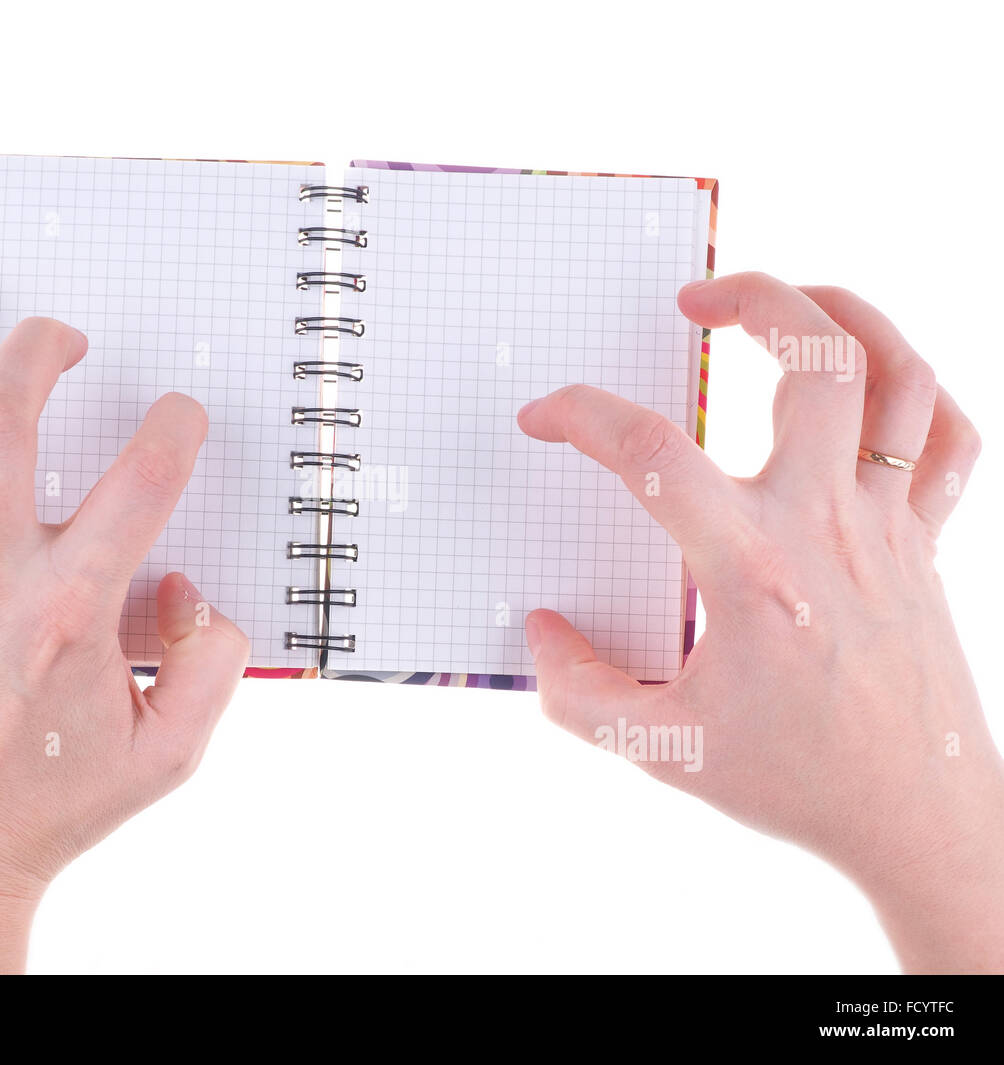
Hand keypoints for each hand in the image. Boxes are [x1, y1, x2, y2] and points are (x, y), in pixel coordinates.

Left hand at [0, 281, 248, 972]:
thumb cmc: (53, 806)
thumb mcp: (171, 754)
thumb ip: (213, 664)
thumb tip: (190, 591)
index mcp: (73, 608)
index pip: (144, 476)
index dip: (177, 427)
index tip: (181, 422)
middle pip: (0, 414)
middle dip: (37, 348)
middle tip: (64, 338)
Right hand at [518, 271, 1003, 972]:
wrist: (918, 819)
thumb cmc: (797, 781)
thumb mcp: (661, 749)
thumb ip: (578, 691)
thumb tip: (545, 631)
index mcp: (751, 571)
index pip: (652, 452)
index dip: (581, 415)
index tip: (546, 416)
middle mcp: (826, 527)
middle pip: (813, 359)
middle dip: (751, 298)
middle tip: (693, 300)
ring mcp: (887, 527)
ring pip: (896, 375)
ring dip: (842, 313)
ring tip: (788, 301)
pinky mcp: (924, 544)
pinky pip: (950, 439)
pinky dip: (918, 392)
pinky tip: (869, 387)